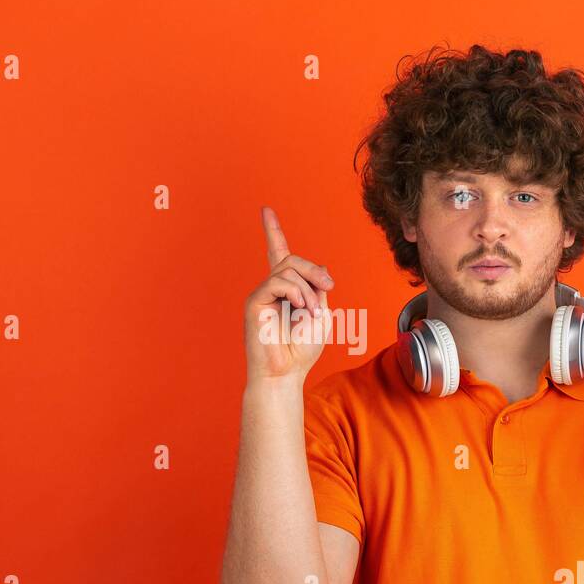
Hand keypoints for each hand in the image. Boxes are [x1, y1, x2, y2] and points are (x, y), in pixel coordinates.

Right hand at [244, 206, 335, 382]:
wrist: (285, 373)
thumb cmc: (302, 350)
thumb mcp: (322, 313)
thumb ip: (318, 288)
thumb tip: (317, 270)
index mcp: (287, 290)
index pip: (278, 254)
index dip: (273, 231)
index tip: (266, 210)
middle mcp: (271, 289)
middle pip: (292, 260)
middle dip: (314, 270)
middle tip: (328, 289)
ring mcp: (262, 294)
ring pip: (288, 269)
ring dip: (308, 289)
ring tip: (311, 312)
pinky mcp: (255, 302)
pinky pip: (277, 281)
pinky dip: (295, 292)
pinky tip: (299, 307)